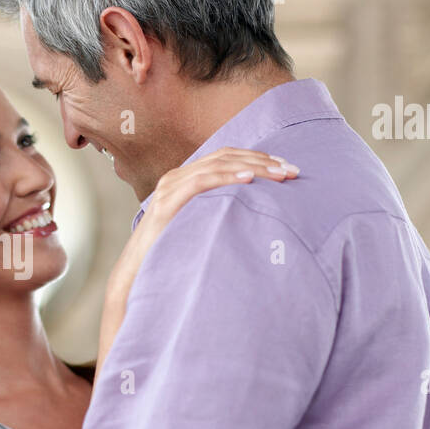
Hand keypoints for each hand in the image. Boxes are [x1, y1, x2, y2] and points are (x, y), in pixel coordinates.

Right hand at [99, 148, 299, 360]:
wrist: (138, 272)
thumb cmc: (172, 252)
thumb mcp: (201, 226)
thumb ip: (220, 212)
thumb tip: (258, 213)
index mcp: (186, 178)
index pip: (227, 157)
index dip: (258, 158)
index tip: (286, 168)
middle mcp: (177, 177)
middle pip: (226, 157)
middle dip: (262, 161)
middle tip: (292, 171)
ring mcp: (170, 187)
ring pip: (217, 166)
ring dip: (252, 168)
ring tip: (278, 175)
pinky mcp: (166, 202)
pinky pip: (200, 183)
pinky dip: (226, 178)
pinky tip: (249, 180)